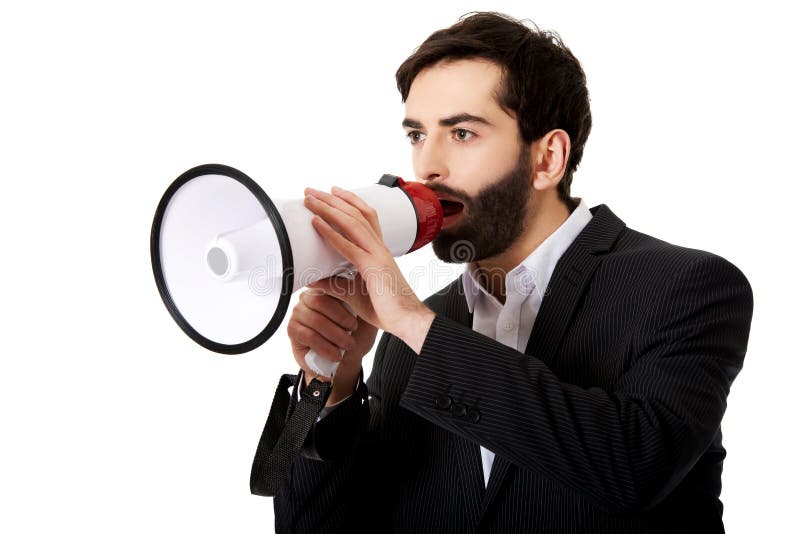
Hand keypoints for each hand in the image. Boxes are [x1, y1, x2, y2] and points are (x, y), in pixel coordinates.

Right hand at [286, 286, 377, 404]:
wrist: (347, 359)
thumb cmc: (356, 335)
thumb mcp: (366, 316)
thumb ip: (365, 300)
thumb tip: (365, 284)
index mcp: (327, 288)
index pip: (329, 284)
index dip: (342, 300)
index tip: (355, 319)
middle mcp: (308, 297)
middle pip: (319, 301)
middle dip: (340, 318)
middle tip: (353, 330)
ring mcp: (298, 312)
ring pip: (315, 320)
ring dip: (335, 335)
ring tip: (348, 345)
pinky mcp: (293, 329)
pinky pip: (308, 336)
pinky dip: (325, 347)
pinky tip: (336, 354)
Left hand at [303, 186, 434, 350]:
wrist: (408, 321)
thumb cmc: (387, 309)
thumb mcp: (354, 294)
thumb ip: (334, 285)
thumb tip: (313, 280)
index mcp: (379, 251)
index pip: (366, 217)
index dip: (349, 202)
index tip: (332, 192)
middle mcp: (379, 248)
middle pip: (356, 213)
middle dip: (332, 199)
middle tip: (312, 190)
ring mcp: (377, 255)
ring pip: (351, 222)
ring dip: (329, 208)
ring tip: (310, 198)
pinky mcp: (373, 268)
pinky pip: (348, 246)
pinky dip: (330, 232)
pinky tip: (316, 223)